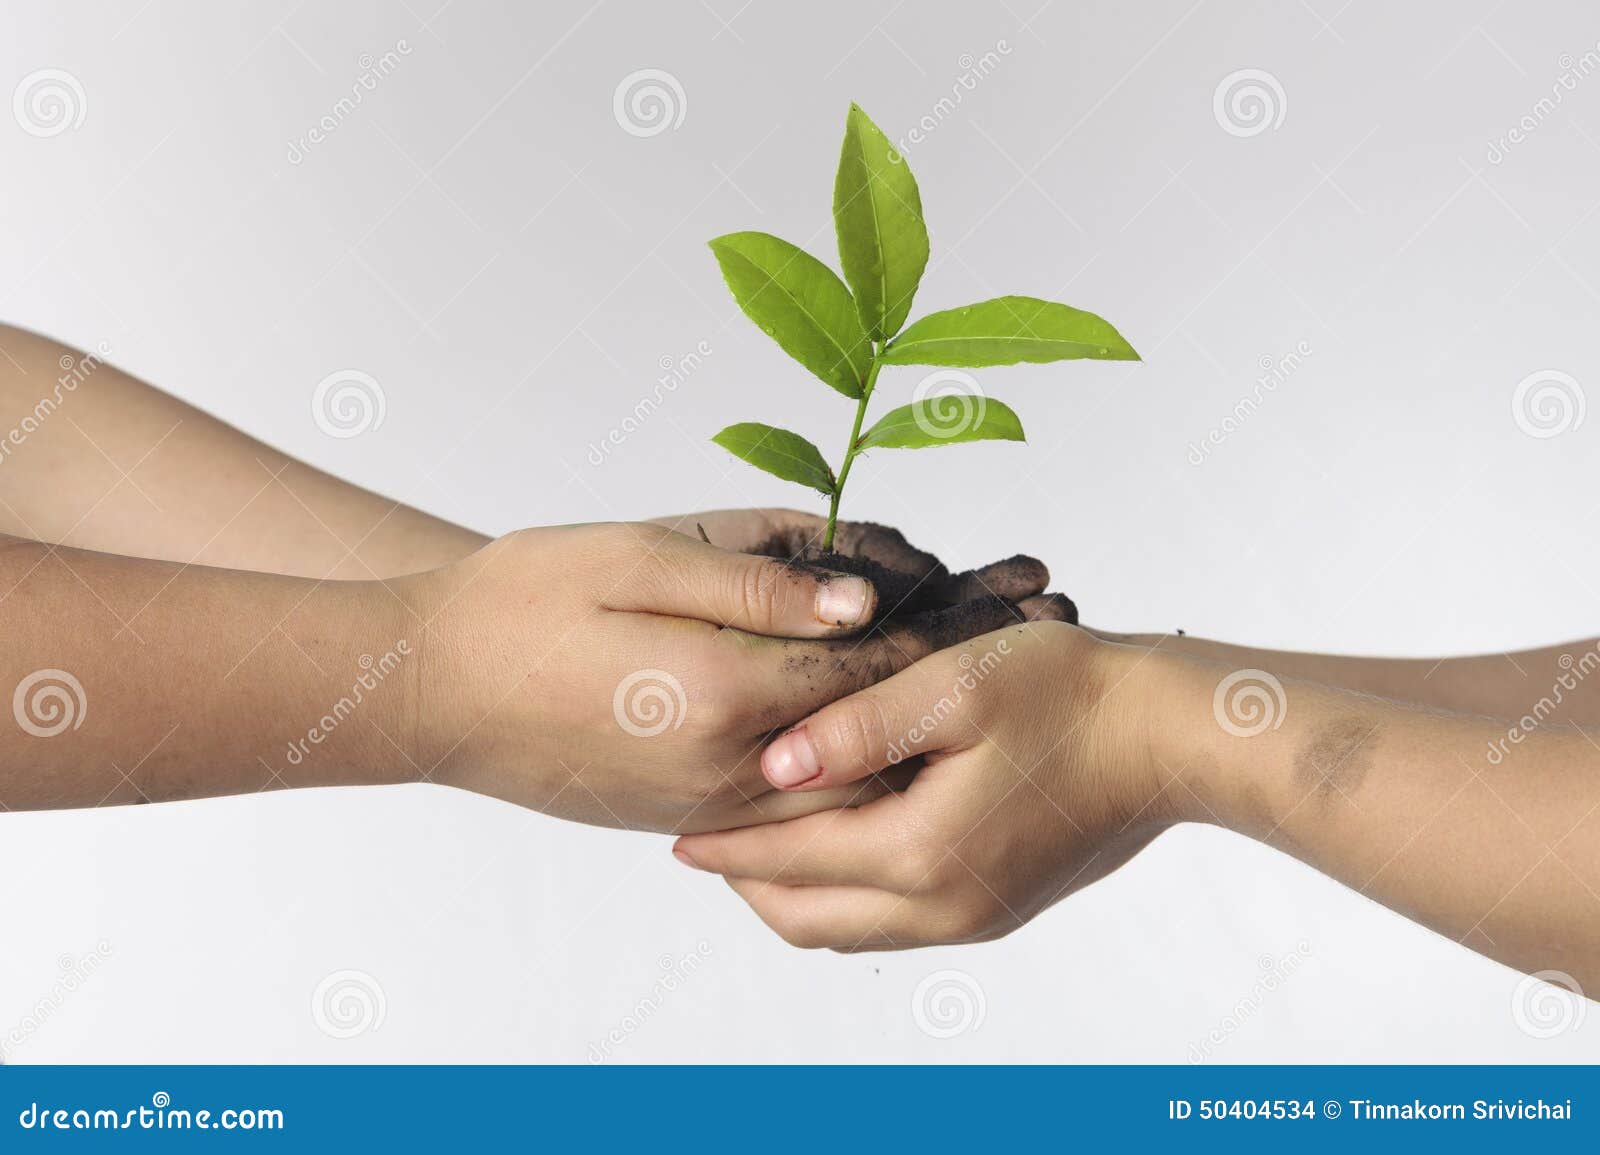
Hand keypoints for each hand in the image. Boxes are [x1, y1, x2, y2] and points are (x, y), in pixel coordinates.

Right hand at [392, 521, 1069, 833]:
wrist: (427, 691)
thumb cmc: (523, 601)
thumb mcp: (638, 557)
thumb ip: (759, 584)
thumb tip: (868, 594)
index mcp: (726, 693)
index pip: (878, 660)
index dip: (963, 618)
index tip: (1032, 588)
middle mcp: (734, 768)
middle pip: (891, 725)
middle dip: (974, 668)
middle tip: (1048, 621)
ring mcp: (712, 803)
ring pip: (856, 772)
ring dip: (933, 714)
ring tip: (1003, 667)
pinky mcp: (687, 813)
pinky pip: (802, 796)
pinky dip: (863, 753)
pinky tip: (901, 723)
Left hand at [672, 622, 1166, 947]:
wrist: (1168, 737)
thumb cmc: (1068, 695)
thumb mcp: (951, 689)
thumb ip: (854, 729)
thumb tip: (771, 767)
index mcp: (919, 853)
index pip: (790, 861)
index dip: (727, 846)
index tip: (676, 833)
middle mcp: (942, 905)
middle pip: (808, 919)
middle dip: (749, 883)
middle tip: (707, 843)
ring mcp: (974, 916)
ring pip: (849, 930)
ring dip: (796, 893)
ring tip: (759, 845)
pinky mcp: (997, 907)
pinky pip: (894, 922)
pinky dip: (847, 895)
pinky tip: (839, 847)